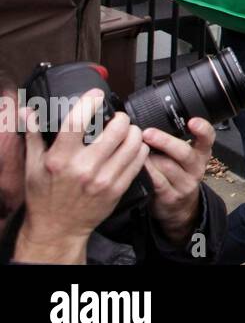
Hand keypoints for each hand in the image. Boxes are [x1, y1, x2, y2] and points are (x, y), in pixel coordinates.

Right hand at [15, 90, 147, 263]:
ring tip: (126, 132)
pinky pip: (139, 160)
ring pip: (133, 142)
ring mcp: (103, 179)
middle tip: (116, 119)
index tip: (96, 94)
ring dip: (133, 131)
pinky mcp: (117, 188)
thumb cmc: (44, 197)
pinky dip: (139, 148)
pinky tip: (132, 148)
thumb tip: (28, 111)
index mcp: (60, 159)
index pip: (78, 122)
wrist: (57, 228)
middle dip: (119, 118)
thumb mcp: (33, 166)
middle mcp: (84, 168)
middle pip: (116, 129)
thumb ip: (33, 136)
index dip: (91, 102)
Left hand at [142, 118, 213, 248]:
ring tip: (135, 149)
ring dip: (150, 157)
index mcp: (201, 153)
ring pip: (167, 167)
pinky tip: (137, 165)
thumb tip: (151, 118)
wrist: (179, 206)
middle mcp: (196, 168)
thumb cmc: (177, 173)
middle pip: (184, 153)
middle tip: (147, 133)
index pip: (208, 138)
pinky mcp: (171, 196)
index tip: (192, 121)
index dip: (202, 129)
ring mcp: (185, 184)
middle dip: (165, 141)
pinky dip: (146, 171)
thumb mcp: (183, 157)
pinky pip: (157, 181)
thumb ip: (174, 141)